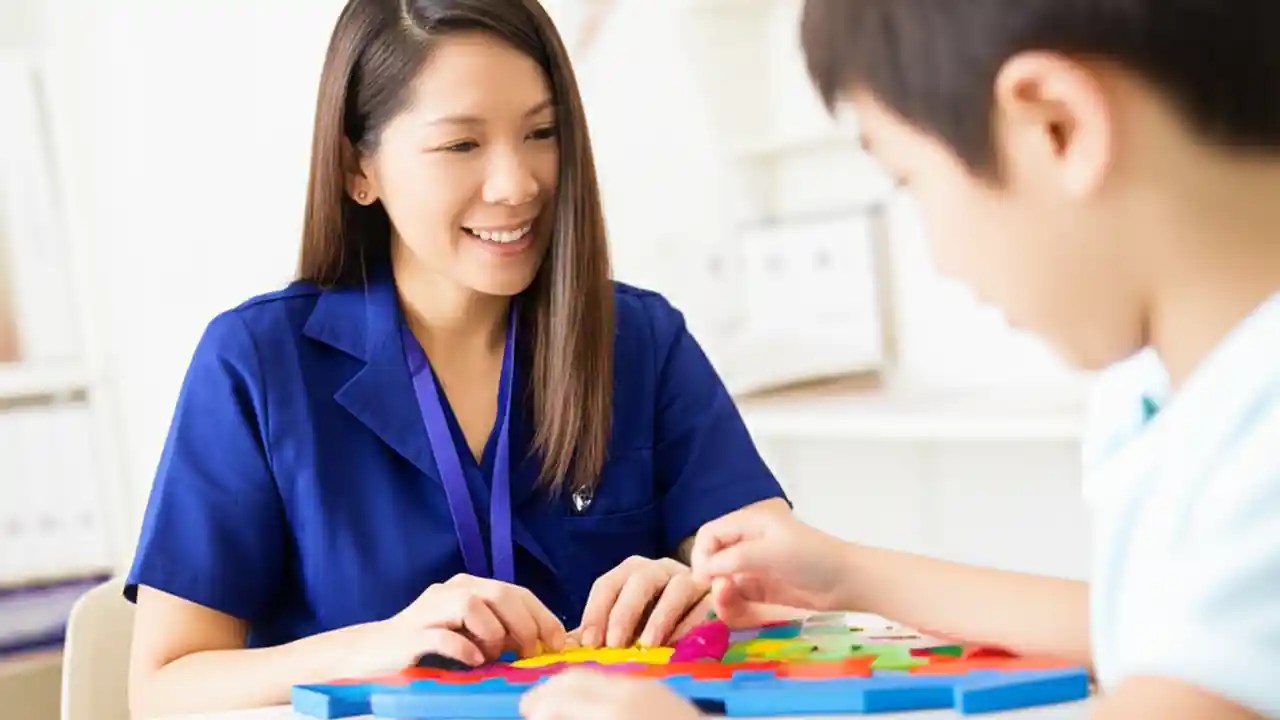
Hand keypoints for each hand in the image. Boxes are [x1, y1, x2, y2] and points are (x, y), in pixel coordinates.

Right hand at [359, 574, 564, 671]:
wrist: (373, 653)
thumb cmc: (428, 645)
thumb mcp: (470, 633)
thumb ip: (500, 630)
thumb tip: (542, 643)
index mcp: (469, 587)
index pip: (516, 592)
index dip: (542, 615)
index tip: (557, 642)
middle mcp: (451, 590)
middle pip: (499, 594)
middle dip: (524, 625)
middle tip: (530, 653)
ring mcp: (429, 609)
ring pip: (473, 606)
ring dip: (492, 634)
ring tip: (492, 656)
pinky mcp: (411, 633)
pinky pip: (444, 636)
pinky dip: (464, 649)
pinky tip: (472, 661)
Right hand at [520, 670, 701, 719]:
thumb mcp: (616, 715)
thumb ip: (585, 709)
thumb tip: (553, 709)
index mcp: (615, 711)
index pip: (562, 696)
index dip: (539, 702)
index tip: (525, 710)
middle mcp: (629, 693)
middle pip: (577, 679)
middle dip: (550, 691)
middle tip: (532, 705)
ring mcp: (647, 689)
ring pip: (598, 676)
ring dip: (572, 686)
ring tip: (557, 701)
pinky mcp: (660, 691)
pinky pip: (618, 681)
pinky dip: (597, 688)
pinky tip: (592, 702)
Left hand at [578, 556, 708, 647]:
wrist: (702, 615)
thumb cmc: (655, 621)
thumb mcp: (625, 624)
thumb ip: (599, 632)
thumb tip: (568, 647)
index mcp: (631, 573)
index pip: (607, 584)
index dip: (596, 612)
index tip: (590, 643)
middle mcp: (659, 569)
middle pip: (639, 580)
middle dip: (624, 612)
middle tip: (615, 645)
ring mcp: (689, 579)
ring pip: (675, 588)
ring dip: (660, 616)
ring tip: (648, 644)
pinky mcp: (714, 594)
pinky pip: (704, 604)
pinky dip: (691, 623)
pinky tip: (679, 643)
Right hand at [690, 509, 852, 625]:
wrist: (848, 582)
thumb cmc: (812, 558)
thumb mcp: (770, 551)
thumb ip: (734, 558)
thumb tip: (704, 570)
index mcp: (750, 522)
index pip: (710, 534)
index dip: (701, 554)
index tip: (704, 578)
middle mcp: (748, 543)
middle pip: (712, 559)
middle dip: (711, 578)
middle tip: (722, 593)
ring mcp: (754, 568)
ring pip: (721, 582)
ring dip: (720, 595)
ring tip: (730, 604)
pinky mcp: (761, 590)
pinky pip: (736, 598)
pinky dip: (731, 606)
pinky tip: (736, 612)